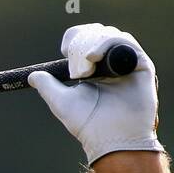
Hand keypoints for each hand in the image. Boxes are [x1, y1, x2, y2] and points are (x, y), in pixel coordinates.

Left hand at [28, 22, 163, 165]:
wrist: (111, 139)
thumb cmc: (88, 124)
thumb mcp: (61, 102)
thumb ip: (47, 87)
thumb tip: (32, 76)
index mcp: (93, 69)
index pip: (85, 40)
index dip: (75, 39)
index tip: (64, 50)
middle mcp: (111, 64)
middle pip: (99, 33)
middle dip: (84, 38)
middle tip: (72, 54)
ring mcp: (126, 64)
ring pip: (113, 35)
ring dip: (95, 41)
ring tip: (86, 59)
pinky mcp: (141, 66)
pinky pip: (127, 44)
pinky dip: (109, 44)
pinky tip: (95, 56)